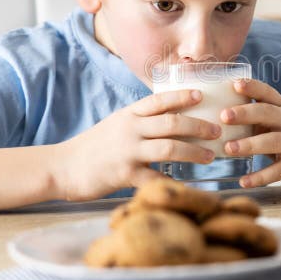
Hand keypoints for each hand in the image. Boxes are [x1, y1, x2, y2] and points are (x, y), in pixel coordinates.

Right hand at [54, 90, 219, 200]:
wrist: (62, 167)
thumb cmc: (94, 146)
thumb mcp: (117, 124)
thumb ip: (141, 120)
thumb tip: (171, 117)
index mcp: (129, 114)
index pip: (160, 100)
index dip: (182, 96)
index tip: (202, 95)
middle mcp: (130, 128)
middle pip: (172, 122)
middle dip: (199, 126)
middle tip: (217, 130)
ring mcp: (127, 151)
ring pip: (169, 147)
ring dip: (194, 151)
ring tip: (210, 155)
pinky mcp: (124, 174)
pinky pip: (155, 177)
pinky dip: (174, 181)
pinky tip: (189, 184)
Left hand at [221, 79, 280, 188]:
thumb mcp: (274, 118)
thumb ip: (253, 112)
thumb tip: (213, 108)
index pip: (267, 92)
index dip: (253, 87)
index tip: (235, 84)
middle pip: (268, 114)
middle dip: (246, 113)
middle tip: (224, 116)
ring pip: (272, 142)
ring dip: (250, 144)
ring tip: (229, 148)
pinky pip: (276, 171)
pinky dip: (259, 177)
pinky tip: (243, 181)